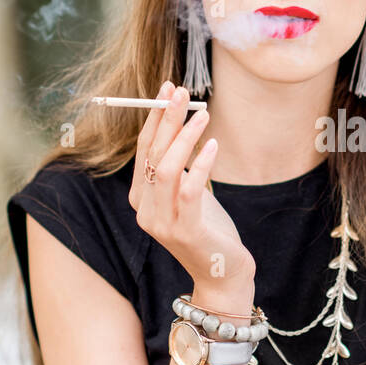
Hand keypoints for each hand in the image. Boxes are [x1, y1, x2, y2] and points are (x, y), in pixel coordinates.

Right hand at [128, 82, 255, 285]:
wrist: (223, 274)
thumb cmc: (210, 229)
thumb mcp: (191, 194)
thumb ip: (182, 167)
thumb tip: (185, 124)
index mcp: (142, 198)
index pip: (143, 150)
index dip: (154, 118)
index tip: (167, 90)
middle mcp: (145, 210)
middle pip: (151, 154)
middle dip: (166, 119)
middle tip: (181, 91)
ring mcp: (162, 223)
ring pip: (165, 169)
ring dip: (184, 137)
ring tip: (203, 114)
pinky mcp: (186, 231)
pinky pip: (189, 190)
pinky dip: (201, 164)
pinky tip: (213, 145)